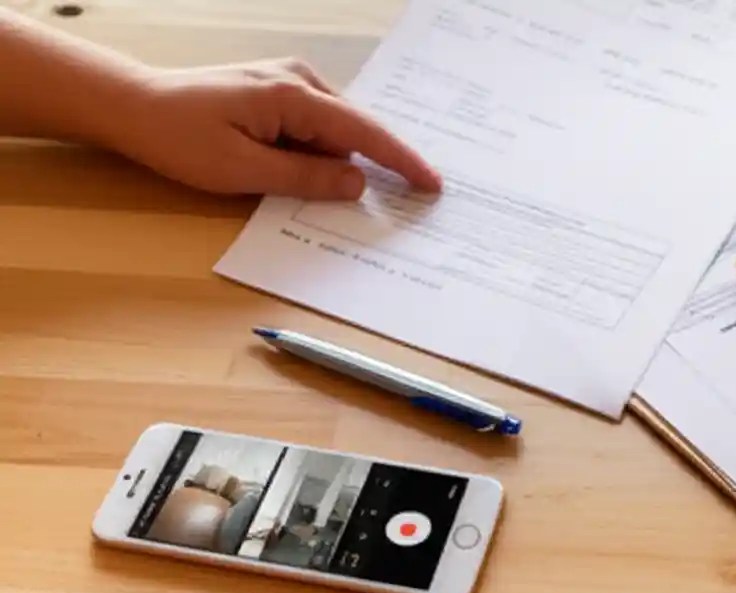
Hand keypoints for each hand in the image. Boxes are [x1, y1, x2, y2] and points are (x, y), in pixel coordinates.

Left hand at [111, 57, 441, 199]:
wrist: (132, 106)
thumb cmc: (179, 139)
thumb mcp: (243, 172)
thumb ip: (306, 179)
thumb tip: (358, 185)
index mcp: (294, 96)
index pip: (364, 133)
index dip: (402, 161)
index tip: (433, 184)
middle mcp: (299, 81)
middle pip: (355, 131)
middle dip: (379, 165)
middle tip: (408, 198)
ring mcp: (289, 84)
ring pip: (336, 133)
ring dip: (341, 164)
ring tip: (352, 195)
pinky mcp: (277, 94)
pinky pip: (316, 129)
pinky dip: (323, 155)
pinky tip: (316, 178)